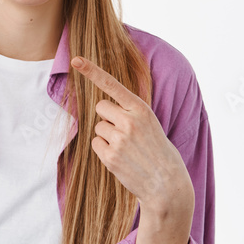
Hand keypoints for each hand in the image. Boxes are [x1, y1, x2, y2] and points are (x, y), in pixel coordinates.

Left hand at [70, 56, 193, 213]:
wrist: (167, 184)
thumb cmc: (158, 151)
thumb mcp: (151, 124)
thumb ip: (130, 113)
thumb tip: (103, 108)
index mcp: (141, 109)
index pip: (112, 85)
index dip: (92, 71)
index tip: (76, 59)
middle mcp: (129, 121)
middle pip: (100, 107)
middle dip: (108, 117)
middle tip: (125, 132)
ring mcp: (119, 139)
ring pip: (98, 126)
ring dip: (107, 136)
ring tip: (127, 148)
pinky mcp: (110, 156)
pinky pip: (95, 143)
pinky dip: (104, 150)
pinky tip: (121, 158)